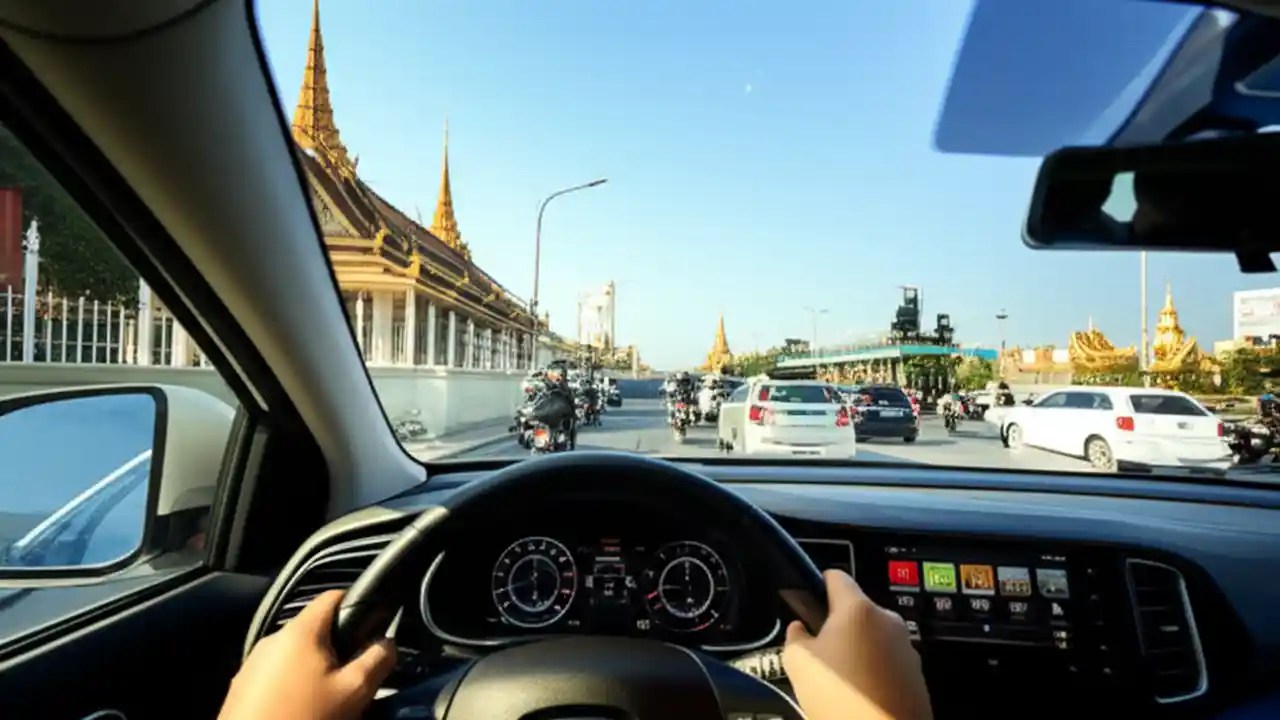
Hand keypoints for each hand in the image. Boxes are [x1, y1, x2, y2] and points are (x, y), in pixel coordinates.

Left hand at [219, 590, 396, 719]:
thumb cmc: (305, 718)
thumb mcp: (353, 692)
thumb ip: (377, 659)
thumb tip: (387, 642)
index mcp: (300, 632)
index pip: (334, 596)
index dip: (358, 605)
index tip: (372, 628)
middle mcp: (272, 639)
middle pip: (315, 630)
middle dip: (337, 648)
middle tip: (352, 677)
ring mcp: (252, 663)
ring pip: (295, 655)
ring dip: (314, 669)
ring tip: (325, 699)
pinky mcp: (241, 687)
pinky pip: (276, 675)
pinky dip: (292, 685)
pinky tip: (300, 710)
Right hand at [783, 570, 931, 719]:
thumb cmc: (837, 693)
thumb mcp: (798, 663)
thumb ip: (796, 635)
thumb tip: (802, 628)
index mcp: (858, 608)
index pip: (836, 576)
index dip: (818, 585)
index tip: (807, 605)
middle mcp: (888, 620)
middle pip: (856, 611)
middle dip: (838, 626)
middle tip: (821, 654)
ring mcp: (907, 647)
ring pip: (873, 637)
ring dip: (858, 650)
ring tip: (843, 680)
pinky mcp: (918, 673)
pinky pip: (889, 661)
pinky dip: (875, 671)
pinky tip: (863, 694)